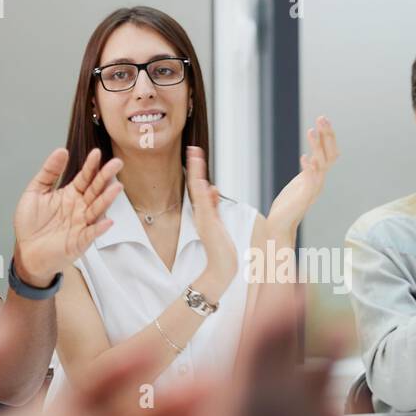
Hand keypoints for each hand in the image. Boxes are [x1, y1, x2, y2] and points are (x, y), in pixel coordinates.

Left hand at [12, 147, 124, 283]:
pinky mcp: (80, 241)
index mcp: (70, 194)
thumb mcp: (35, 192)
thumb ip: (49, 172)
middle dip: (106, 177)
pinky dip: (99, 228)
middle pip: (95, 189)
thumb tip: (61, 151)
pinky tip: (107, 221)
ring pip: (97, 208)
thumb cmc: (31, 224)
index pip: (84, 177)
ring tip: (116, 187)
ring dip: (107, 199)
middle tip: (116, 163)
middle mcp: (79, 207)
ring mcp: (82, 224)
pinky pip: (92, 233)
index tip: (96, 153)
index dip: (91, 166)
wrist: (25, 250)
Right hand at [186, 146, 236, 301]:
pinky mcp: (209, 224)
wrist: (221, 265)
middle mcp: (201, 212)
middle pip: (195, 184)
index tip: (195, 154)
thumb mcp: (217, 221)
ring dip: (197, 173)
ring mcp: (204, 217)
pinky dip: (202, 193)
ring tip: (195, 156)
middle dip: (194, 166)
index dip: (197, 170)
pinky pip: (204, 205)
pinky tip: (202, 180)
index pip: (198, 186)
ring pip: (198, 191)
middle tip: (193, 149)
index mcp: (203, 211)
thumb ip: (214, 205)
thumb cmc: (220, 247)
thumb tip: (212, 188)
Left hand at [266, 115, 340, 241]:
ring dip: (316, 146)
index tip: (323, 119)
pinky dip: (308, 168)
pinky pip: (310, 180)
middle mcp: (319, 181)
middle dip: (327, 136)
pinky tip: (303, 157)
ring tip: (310, 130)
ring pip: (321, 164)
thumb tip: (311, 156)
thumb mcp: (300, 183)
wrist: (280, 226)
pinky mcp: (304, 197)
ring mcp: (313, 189)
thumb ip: (308, 171)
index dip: (328, 136)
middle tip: (322, 117)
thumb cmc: (287, 206)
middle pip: (330, 154)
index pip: (330, 153)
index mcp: (318, 177)